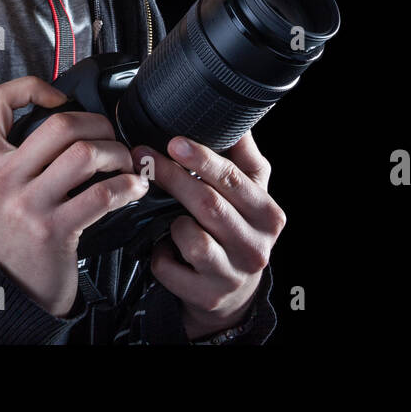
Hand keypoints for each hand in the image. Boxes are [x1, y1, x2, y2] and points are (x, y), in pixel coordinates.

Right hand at [0, 76, 149, 316]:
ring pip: (85, 153)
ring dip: (117, 153)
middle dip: (97, 123)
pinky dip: (128, 186)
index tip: (58, 97)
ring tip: (124, 162)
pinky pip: (103, 194)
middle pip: (59, 123)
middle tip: (109, 135)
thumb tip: (57, 116)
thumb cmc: (8, 238)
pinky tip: (132, 188)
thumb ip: (11, 155)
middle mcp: (0, 179)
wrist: (8, 294)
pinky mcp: (54, 230)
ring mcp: (26, 205)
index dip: (29, 87)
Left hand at [132, 130, 285, 339]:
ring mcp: (232, 274)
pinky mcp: (207, 295)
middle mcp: (255, 246)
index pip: (233, 179)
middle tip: (143, 156)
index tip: (174, 141)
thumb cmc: (237, 229)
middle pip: (208, 204)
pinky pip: (169, 267)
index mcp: (267, 214)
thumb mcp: (250, 193)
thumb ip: (242, 156)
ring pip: (190, 237)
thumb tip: (232, 116)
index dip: (201, 158)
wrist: (234, 291)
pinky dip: (159, 254)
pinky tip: (163, 247)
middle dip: (172, 176)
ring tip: (165, 215)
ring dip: (170, 222)